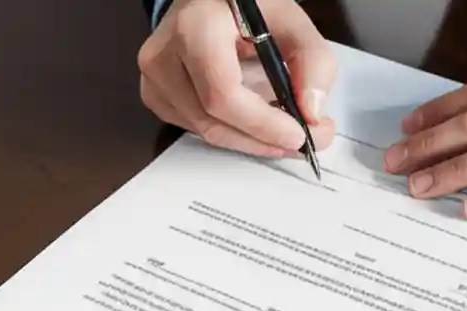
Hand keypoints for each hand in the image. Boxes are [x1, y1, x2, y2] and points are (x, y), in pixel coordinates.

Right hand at [137, 0, 336, 156]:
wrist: (206, 2)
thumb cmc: (242, 6)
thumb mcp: (288, 19)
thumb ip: (312, 60)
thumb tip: (311, 111)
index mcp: (195, 27)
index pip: (222, 92)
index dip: (261, 123)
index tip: (297, 134)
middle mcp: (164, 53)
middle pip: (213, 120)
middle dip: (264, 139)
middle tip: (304, 140)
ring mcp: (154, 78)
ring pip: (205, 131)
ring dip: (250, 140)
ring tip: (283, 130)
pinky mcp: (154, 96)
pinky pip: (195, 130)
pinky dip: (231, 133)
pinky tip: (253, 122)